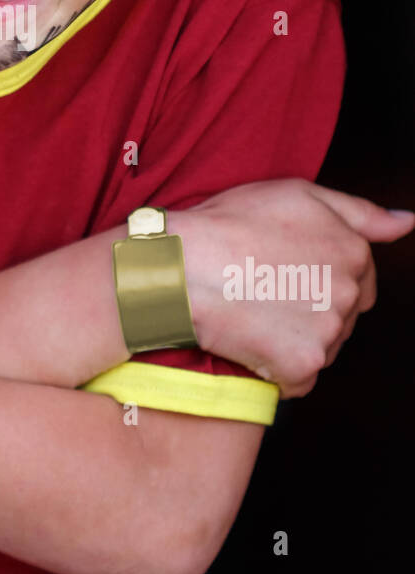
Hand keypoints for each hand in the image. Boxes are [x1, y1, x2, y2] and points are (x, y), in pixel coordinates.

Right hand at [169, 180, 413, 397]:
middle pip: (343, 317)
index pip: (361, 281)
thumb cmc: (229, 223)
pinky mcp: (302, 368)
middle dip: (312, 308)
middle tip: (265, 291)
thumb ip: (360, 211)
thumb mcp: (297, 193)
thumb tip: (407, 223)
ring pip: (323, 348)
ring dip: (297, 339)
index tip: (287, 274)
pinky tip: (250, 340)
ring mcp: (328, 334)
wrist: (181, 267)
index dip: (323, 278)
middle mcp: (348, 294)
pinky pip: (300, 379)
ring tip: (254, 313)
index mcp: (353, 252)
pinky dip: (278, 369)